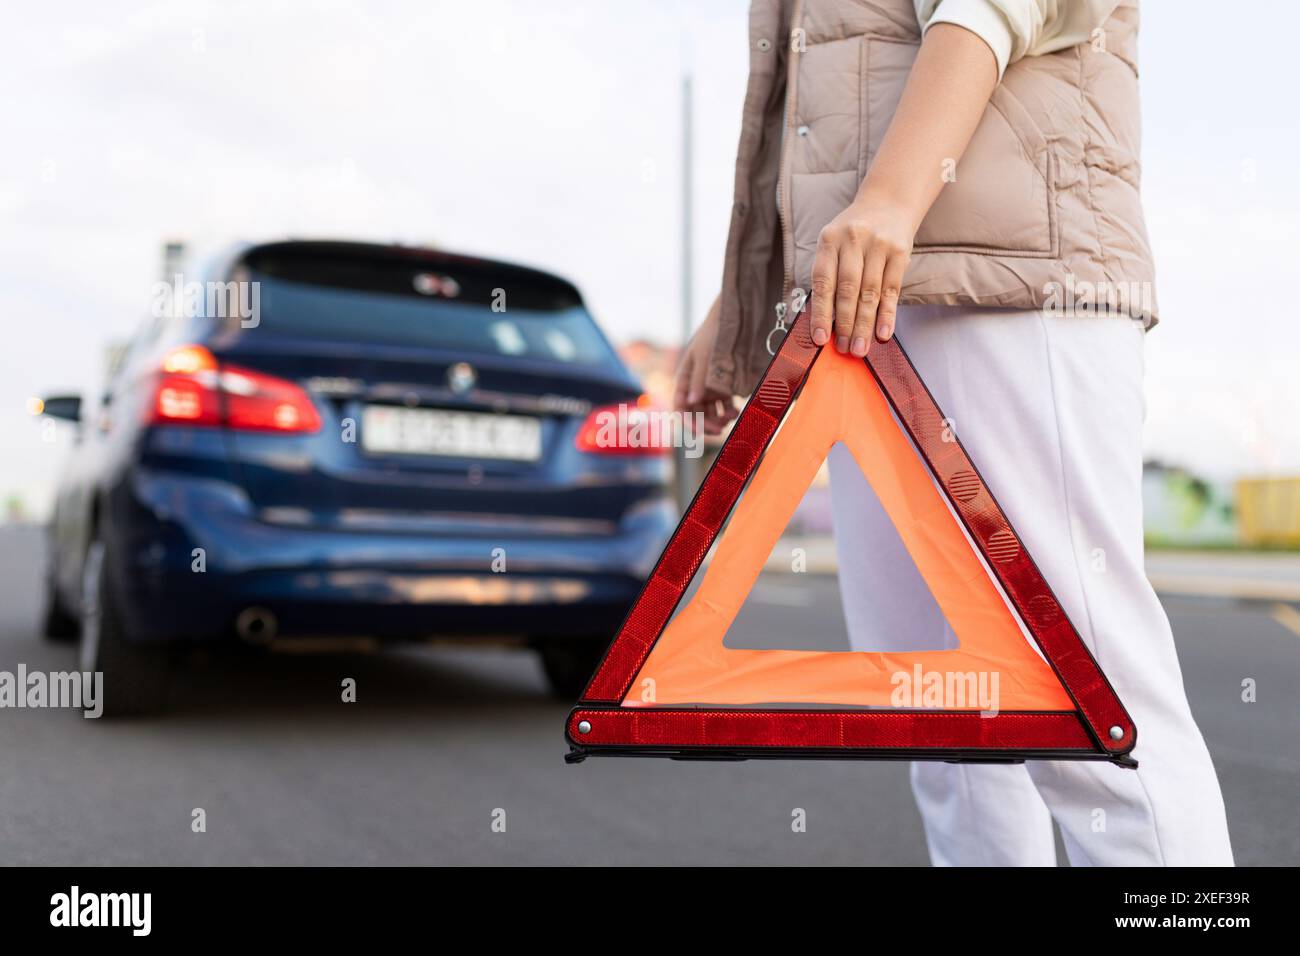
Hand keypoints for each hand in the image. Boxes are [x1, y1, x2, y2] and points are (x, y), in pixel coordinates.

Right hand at [673, 299, 737, 436]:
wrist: (732, 320)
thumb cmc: (713, 335)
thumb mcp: (704, 357)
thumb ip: (698, 380)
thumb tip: (690, 403)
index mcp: (684, 379)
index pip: (680, 406)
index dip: (687, 421)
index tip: (698, 432)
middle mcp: (694, 386)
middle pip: (695, 413)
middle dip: (705, 423)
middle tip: (719, 429)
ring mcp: (709, 387)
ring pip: (710, 411)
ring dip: (718, 419)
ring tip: (731, 417)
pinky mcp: (724, 386)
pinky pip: (723, 405)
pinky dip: (728, 411)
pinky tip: (734, 411)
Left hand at [808, 192, 916, 354]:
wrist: (888, 201)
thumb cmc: (854, 232)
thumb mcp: (834, 243)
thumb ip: (829, 275)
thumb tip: (824, 321)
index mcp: (829, 240)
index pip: (823, 282)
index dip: (821, 313)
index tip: (820, 339)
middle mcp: (853, 240)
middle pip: (847, 290)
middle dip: (845, 324)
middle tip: (844, 349)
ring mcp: (878, 245)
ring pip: (870, 293)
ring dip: (864, 325)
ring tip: (860, 348)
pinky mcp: (900, 251)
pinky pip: (892, 289)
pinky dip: (887, 314)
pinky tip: (882, 333)